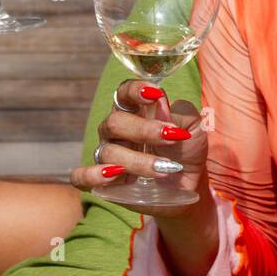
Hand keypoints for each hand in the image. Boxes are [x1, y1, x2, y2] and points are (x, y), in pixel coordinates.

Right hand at [70, 80, 207, 218]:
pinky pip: (82, 176)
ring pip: (109, 152)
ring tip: (165, 168)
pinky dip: (93, 175)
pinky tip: (115, 175)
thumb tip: (161, 105)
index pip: (124, 92)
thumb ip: (181, 113)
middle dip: (144, 130)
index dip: (135, 90)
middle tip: (170, 137)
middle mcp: (117, 130)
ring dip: (139, 161)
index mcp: (135, 110)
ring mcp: (108, 155)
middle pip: (115, 122)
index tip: (155, 94)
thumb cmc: (186, 149)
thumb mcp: (194, 128)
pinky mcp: (103, 182)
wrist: (187, 185)